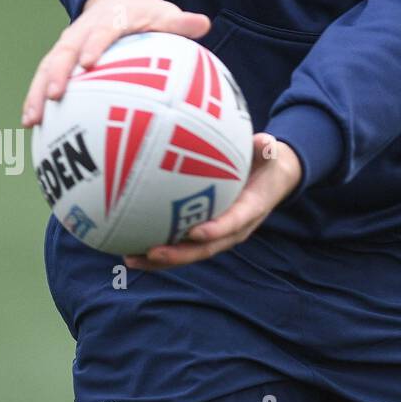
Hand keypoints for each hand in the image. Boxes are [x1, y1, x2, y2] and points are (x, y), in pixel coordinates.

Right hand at [22, 0, 210, 126]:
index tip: (89, 63)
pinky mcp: (61, 57)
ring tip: (32, 119)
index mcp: (111, 18)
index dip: (93, 45)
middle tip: (54, 96)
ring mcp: (69, 43)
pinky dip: (36, 97)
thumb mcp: (165, 13)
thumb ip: (181, 22)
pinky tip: (33, 124)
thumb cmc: (147, 13)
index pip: (101, 31)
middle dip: (57, 72)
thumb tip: (205, 24)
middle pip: (65, 50)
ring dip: (37, 90)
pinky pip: (46, 76)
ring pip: (49, 66)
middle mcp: (83, 30)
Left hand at [124, 133, 301, 269]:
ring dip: (160, 260)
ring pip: (189, 253)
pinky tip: (129, 247)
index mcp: (251, 210)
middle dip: (178, 254)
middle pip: (204, 248)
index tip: (194, 231)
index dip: (215, 230)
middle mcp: (233, 229)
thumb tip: (263, 141)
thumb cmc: (267, 163)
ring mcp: (218, 234)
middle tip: (152, 252)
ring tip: (130, 259)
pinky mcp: (205, 233)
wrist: (271, 180)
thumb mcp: (271, 153)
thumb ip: (266, 148)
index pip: (233, 223)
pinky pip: (181, 245)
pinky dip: (156, 250)